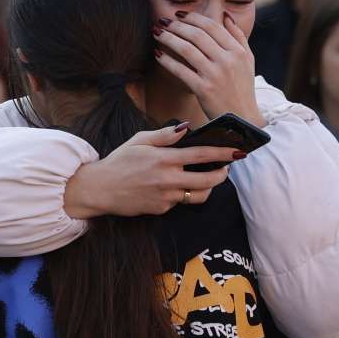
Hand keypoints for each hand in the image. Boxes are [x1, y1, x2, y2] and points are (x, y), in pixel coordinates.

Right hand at [65, 124, 239, 217]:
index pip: (201, 155)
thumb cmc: (118, 162)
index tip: (238, 151)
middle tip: (225, 168)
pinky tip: (172, 187)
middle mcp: (167, 179)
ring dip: (208, 187)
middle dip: (223, 173)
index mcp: (163, 159)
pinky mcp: (161, 209)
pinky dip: (181, 193)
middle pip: (208, 180)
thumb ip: (163, 135)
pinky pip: (180, 201)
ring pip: (199, 195)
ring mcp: (166, 197)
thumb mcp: (138, 141)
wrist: (99, 189)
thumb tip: (185, 128)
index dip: (223, 153)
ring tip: (206, 179)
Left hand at [154, 11, 266, 127]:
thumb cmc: (242, 88)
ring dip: (169, 38)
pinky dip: (167, 60)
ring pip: (187, 49)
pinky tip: (158, 54)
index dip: (193, 18)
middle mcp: (227, 60)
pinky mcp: (203, 89)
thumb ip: (238, 36)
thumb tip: (225, 15)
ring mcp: (215, 75)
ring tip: (157, 33)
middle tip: (162, 21)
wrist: (241, 118)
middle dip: (177, 26)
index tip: (179, 14)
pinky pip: (181, 70)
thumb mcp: (248, 60)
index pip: (212, 27)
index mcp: (238, 51)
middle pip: (197, 35)